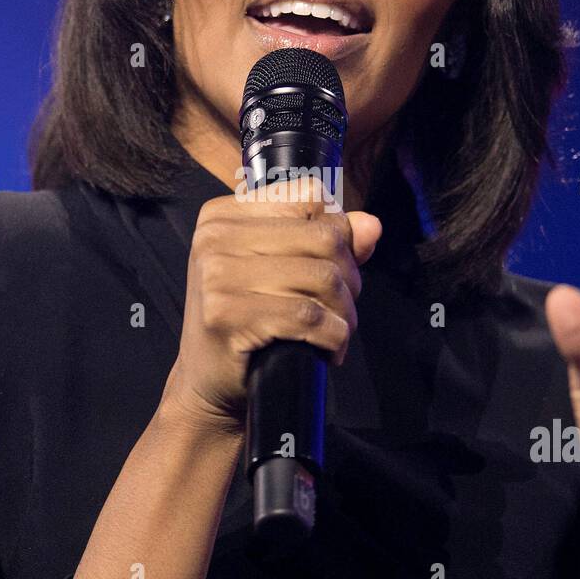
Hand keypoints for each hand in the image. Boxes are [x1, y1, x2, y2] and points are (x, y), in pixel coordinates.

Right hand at [165, 176, 382, 439]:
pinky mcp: (228, 315)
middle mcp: (215, 238)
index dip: (338, 232)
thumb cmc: (246, 320)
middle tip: (342, 308)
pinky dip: (333, 336)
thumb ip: (326, 241)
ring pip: (323, 277)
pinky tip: (327, 349)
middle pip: (324, 237)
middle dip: (349, 277)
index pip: (309, 196)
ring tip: (336, 331)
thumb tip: (372, 224)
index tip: (334, 267)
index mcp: (223, 215)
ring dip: (344, 311)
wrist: (207, 382)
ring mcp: (218, 276)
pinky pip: (308, 316)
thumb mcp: (280, 270)